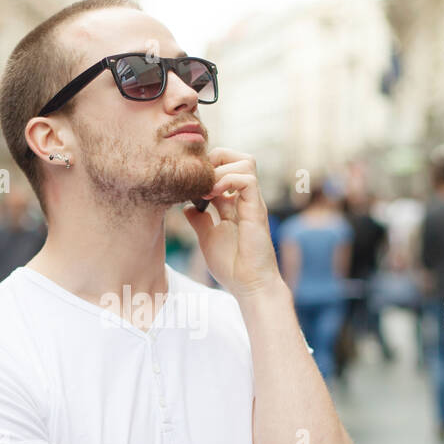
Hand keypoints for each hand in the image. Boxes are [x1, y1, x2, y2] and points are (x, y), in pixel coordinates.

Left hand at [182, 148, 282, 299]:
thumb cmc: (232, 266)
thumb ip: (199, 220)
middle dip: (217, 158)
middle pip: (240, 157)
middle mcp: (245, 199)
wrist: (249, 285)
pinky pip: (247, 180)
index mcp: (234, 204)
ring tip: (205, 188)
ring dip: (221, 169)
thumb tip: (186, 207)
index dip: (209, 168)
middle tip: (199, 179)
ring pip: (246, 162)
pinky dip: (226, 180)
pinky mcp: (257, 210)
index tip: (191, 183)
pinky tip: (211, 195)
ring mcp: (252, 202)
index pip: (226, 168)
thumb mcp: (207, 238)